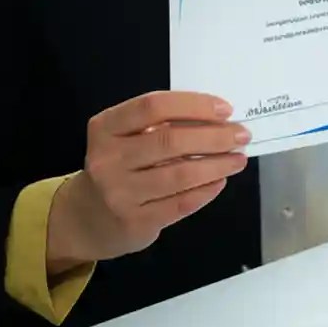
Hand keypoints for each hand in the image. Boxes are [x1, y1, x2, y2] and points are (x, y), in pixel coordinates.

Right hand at [46, 91, 249, 273]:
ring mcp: (120, 193)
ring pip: (179, 174)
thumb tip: (216, 119)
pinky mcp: (136, 221)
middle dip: (214, 136)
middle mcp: (108, 158)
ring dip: (217, 165)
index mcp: (105, 127)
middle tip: (241, 135)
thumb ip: (160, 126)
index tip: (225, 109)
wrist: (86, 218)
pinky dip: (206, 190)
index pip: (153, 106)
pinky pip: (181, 203)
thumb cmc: (117, 168)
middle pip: (169, 140)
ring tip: (238, 159)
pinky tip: (220, 180)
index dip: (193, 105)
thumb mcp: (124, 139)